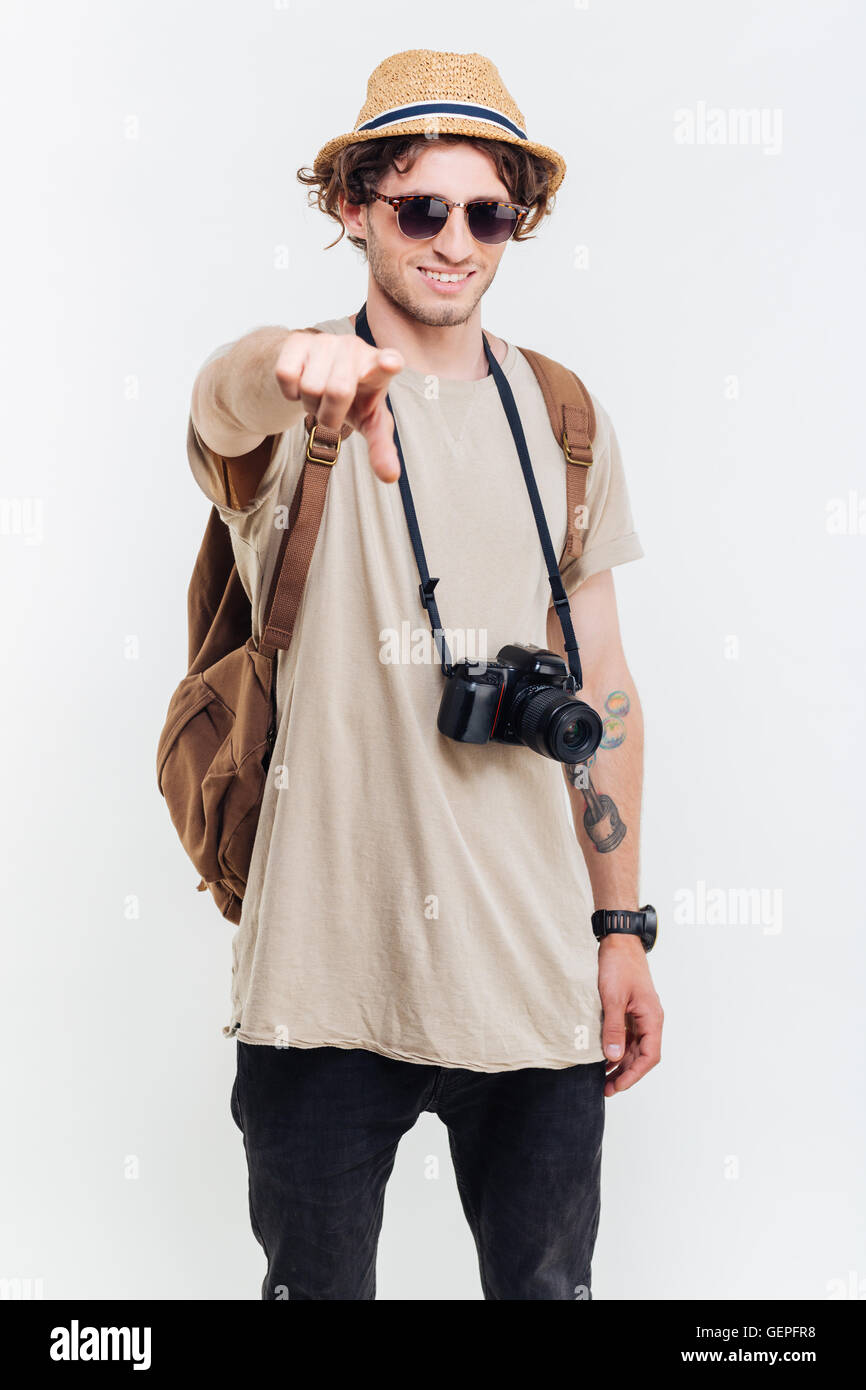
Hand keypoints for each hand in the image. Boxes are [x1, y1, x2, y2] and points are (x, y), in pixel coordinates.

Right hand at [274, 331, 404, 483]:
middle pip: (338, 391)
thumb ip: (381, 447)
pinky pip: (286, 376)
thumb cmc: (352, 399)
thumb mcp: (369, 422)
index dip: (388, 364)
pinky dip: (290, 393)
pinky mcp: (297, 340)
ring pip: (309, 387)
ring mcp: (325, 341)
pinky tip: (300, 384)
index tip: (391, 363)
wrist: (314, 370)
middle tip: (331, 415)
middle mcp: (354, 347)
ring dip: (310, 405)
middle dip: (329, 415)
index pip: (387, 363)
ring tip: (318, 398)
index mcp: (379, 367)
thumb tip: (390, 477)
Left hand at [597, 935, 662, 1096]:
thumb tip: (613, 1057)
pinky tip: (602, 1058)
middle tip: (606, 1089)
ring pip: (634, 1048)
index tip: (617, 1086)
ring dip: (620, 1064)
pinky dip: (616, 1049)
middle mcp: (649, 1019)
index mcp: (652, 1018)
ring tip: (602, 1079)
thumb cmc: (619, 965)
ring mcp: (640, 1015)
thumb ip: (613, 1028)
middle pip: (642, 1056)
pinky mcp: (629, 1010)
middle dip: (626, 1074)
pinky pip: (626, 1036)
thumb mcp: (613, 998)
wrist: (618, 941)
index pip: (649, 1056)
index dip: (634, 1074)